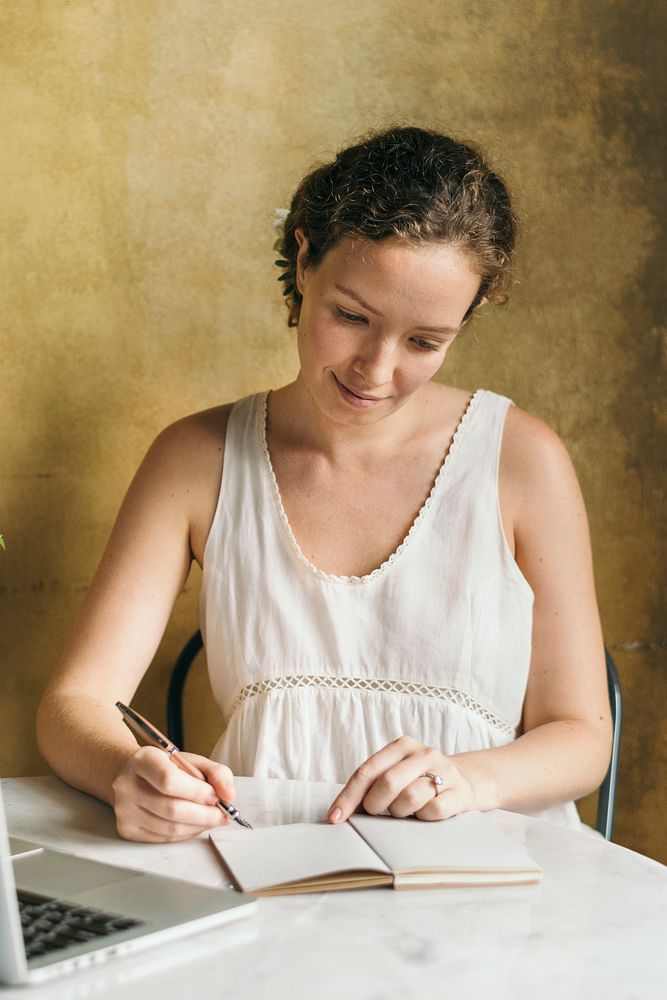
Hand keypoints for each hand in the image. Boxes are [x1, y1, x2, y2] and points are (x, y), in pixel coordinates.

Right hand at [111, 746, 235, 841]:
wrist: (128, 773)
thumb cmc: (164, 767)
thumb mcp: (190, 760)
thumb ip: (216, 773)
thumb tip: (229, 795)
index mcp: (143, 760)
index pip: (169, 780)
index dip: (197, 792)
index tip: (216, 796)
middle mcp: (128, 785)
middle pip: (171, 809)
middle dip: (204, 815)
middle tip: (221, 814)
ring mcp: (124, 810)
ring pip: (169, 829)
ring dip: (197, 827)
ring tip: (211, 819)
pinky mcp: (126, 829)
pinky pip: (163, 839)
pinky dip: (185, 834)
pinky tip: (194, 825)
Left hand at [327, 736, 477, 823]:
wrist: (465, 780)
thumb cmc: (419, 781)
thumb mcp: (396, 773)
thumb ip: (372, 785)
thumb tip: (340, 812)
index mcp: (402, 746)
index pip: (367, 771)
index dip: (349, 797)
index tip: (335, 818)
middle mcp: (423, 753)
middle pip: (388, 783)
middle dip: (375, 805)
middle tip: (376, 813)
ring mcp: (444, 771)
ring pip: (410, 797)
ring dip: (401, 812)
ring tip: (405, 810)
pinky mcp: (460, 791)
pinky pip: (433, 811)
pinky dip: (423, 818)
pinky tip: (425, 813)